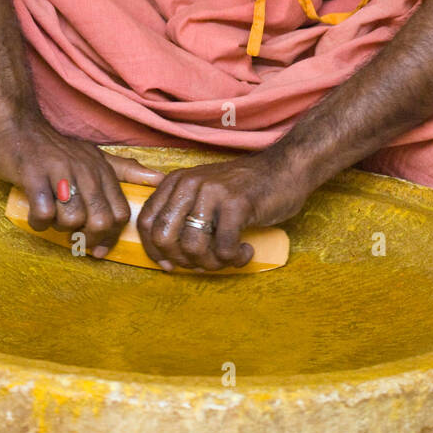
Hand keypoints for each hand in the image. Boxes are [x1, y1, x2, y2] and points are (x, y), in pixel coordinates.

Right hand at [0, 109, 162, 254]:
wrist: (16, 124)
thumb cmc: (55, 148)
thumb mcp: (94, 155)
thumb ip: (125, 170)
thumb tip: (160, 178)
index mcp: (102, 170)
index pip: (120, 213)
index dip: (110, 236)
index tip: (97, 246)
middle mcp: (85, 170)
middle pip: (100, 220)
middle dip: (87, 237)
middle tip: (72, 234)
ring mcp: (59, 171)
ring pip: (72, 219)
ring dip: (59, 227)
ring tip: (51, 216)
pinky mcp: (33, 174)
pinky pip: (43, 212)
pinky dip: (39, 222)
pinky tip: (36, 215)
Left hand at [136, 154, 307, 272]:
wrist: (286, 168)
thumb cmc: (245, 189)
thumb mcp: (204, 194)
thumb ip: (182, 217)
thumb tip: (165, 259)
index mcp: (177, 181)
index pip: (146, 221)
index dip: (154, 250)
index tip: (171, 265)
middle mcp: (189, 183)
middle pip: (164, 237)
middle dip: (183, 261)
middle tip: (205, 262)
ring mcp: (212, 192)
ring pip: (193, 247)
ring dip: (212, 263)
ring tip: (229, 257)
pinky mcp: (236, 204)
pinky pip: (224, 248)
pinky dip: (234, 259)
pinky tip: (245, 251)